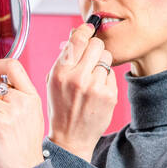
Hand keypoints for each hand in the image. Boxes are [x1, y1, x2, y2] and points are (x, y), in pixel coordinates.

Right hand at [46, 21, 116, 158]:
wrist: (71, 138)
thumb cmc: (61, 108)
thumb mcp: (53, 81)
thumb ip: (64, 58)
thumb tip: (77, 34)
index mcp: (60, 72)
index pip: (78, 39)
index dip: (85, 30)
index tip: (89, 29)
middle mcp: (77, 78)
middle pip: (96, 45)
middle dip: (95, 48)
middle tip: (91, 59)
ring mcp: (95, 87)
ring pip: (106, 57)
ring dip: (101, 63)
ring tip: (93, 77)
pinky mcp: (109, 95)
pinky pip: (112, 73)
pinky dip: (106, 78)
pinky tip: (98, 90)